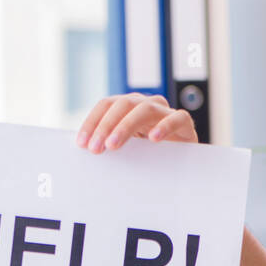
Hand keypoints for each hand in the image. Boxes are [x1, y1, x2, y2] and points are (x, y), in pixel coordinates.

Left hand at [76, 92, 196, 152]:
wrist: (181, 161)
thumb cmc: (147, 155)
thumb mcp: (125, 148)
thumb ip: (108, 144)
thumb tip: (84, 150)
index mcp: (127, 107)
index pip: (106, 105)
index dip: (92, 122)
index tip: (82, 143)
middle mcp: (145, 105)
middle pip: (123, 105)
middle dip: (105, 126)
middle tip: (95, 148)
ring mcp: (165, 112)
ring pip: (145, 109)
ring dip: (126, 126)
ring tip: (114, 144)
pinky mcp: (184, 123)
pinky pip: (177, 118)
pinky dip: (165, 126)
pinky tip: (154, 138)